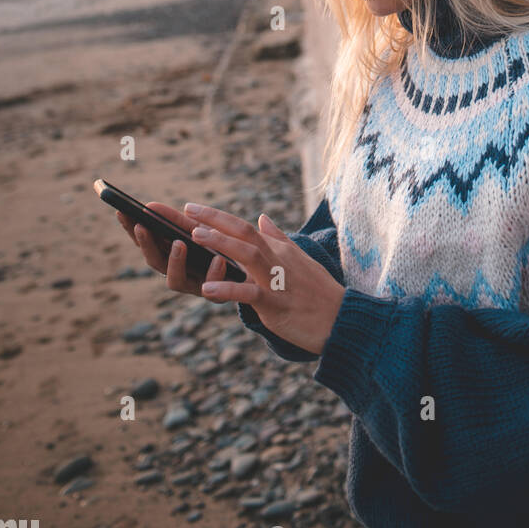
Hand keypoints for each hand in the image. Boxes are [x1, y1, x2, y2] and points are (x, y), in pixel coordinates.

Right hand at [115, 201, 229, 301]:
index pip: (146, 240)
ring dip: (175, 262)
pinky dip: (214, 274)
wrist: (253, 271)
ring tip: (179, 243)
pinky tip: (219, 259)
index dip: (131, 228)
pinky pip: (212, 291)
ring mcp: (195, 285)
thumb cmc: (221, 246)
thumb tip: (151, 206)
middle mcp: (178, 272)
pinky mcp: (217, 295)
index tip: (121, 211)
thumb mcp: (200, 229)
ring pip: (175, 281)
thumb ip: (177, 222)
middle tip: (142, 226)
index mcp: (170, 254)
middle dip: (147, 244)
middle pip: (154, 261)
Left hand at [182, 202, 345, 355]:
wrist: (341, 319)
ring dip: (221, 244)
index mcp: (278, 250)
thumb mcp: (298, 259)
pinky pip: (250, 294)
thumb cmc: (318, 291)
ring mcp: (277, 280)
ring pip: (248, 255)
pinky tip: (208, 288)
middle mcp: (276, 259)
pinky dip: (229, 289)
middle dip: (214, 221)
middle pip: (243, 233)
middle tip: (187, 210)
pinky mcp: (276, 304)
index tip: (192, 208)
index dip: (217, 217)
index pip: (244, 227)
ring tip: (195, 236)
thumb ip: (278, 239)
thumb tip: (262, 218)